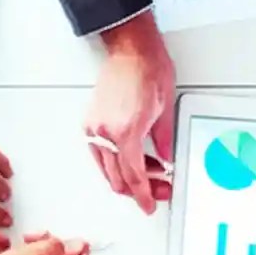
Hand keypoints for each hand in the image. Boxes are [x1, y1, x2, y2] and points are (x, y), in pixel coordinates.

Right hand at [86, 12, 175, 214]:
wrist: (131, 49)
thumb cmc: (148, 69)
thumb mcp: (164, 111)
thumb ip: (164, 142)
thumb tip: (165, 161)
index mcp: (125, 132)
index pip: (135, 177)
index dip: (145, 196)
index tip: (150, 205)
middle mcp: (105, 132)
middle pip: (118, 178)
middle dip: (139, 190)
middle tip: (159, 190)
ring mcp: (94, 127)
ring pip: (107, 170)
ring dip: (127, 178)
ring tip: (150, 173)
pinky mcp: (91, 121)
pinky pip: (100, 155)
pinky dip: (114, 164)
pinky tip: (131, 160)